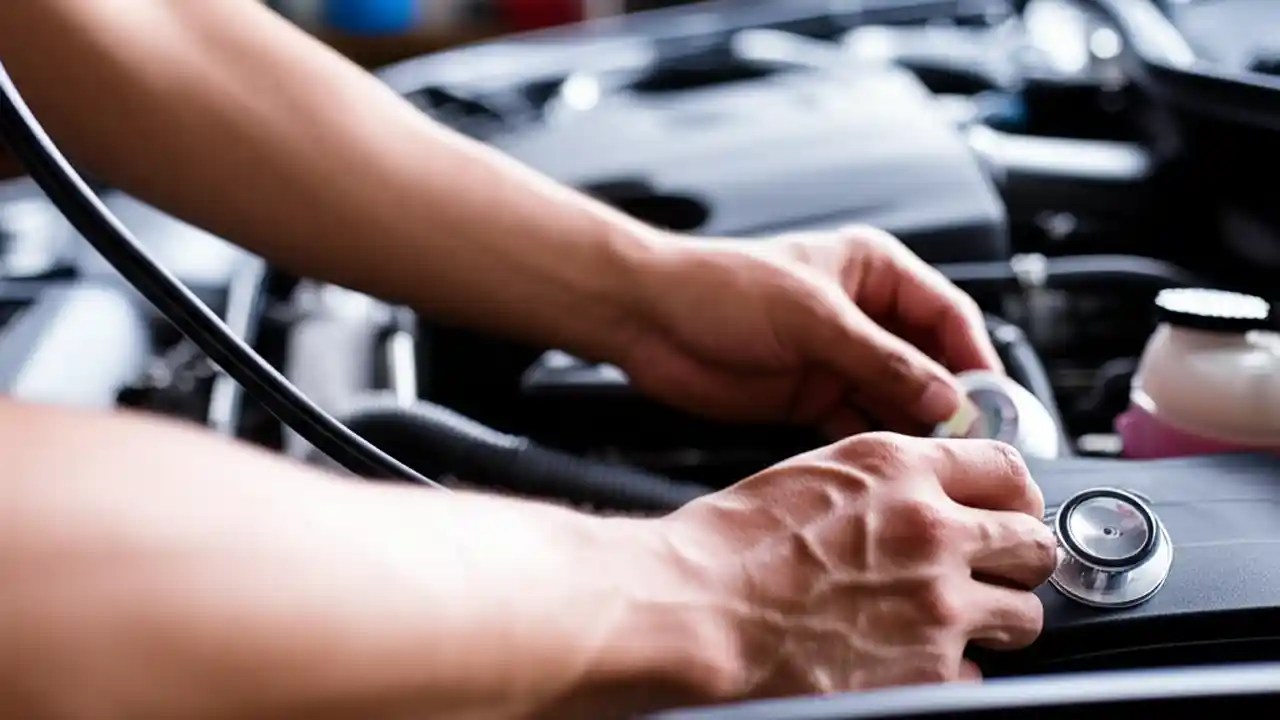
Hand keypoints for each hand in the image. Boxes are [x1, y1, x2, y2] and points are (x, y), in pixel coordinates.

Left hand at [620, 226, 1001, 435]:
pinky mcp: (810, 396)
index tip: (995, 404)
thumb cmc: (720, 288)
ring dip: (916, 429)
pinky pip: (859, 423)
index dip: (975, 361)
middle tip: (974, 445)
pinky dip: (877, 444)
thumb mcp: (812, 317)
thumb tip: (945, 396)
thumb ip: (882, 361)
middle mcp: (863, 316)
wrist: (648, 318)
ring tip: (939, 463)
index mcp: (874, 272)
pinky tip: (894, 466)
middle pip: (930, 364)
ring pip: (897, 399)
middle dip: (951, 402)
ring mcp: (837, 359)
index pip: (949, 317)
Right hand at [657, 434, 1056, 698]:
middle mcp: (932, 528)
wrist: (696, 608)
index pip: (1009, 468)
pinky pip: (979, 673)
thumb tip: (933, 496)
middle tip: (988, 572)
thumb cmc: (731, 545)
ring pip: (1025, 614)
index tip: (1009, 511)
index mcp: (900, 468)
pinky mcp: (929, 669)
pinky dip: (952, 670)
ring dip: (994, 618)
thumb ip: (890, 481)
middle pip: (1034, 542)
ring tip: (946, 622)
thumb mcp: (820, 476)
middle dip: (1015, 560)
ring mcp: (938, 601)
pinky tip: (907, 658)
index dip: (1016, 495)